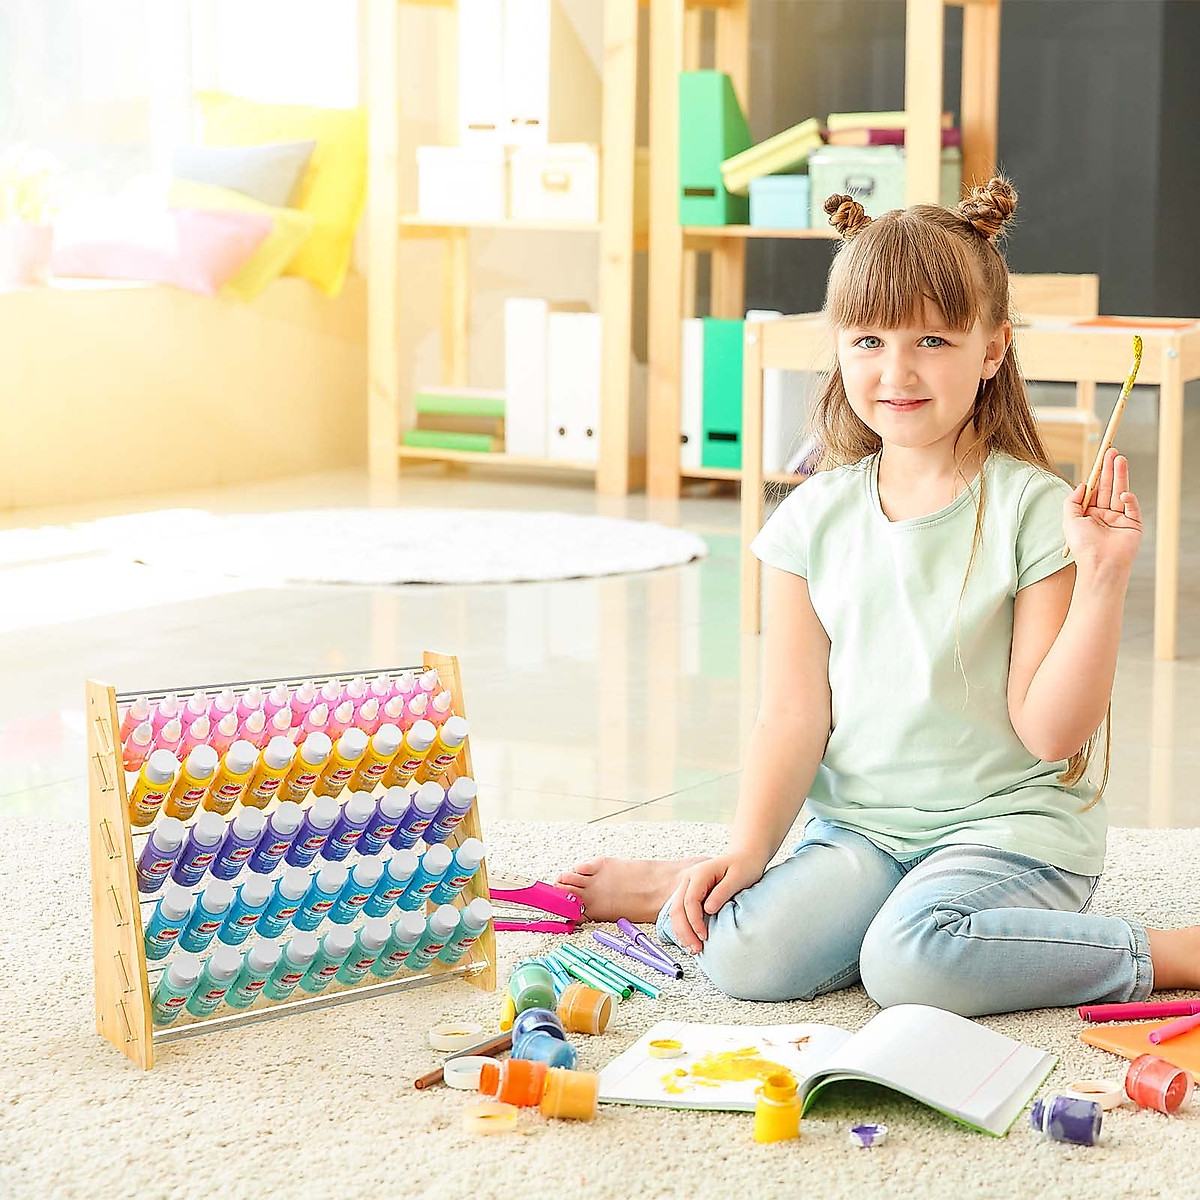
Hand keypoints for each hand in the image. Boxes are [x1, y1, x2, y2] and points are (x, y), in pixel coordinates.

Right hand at [668, 853, 764, 954]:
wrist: (745, 857)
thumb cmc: (744, 866)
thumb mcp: (738, 878)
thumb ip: (722, 892)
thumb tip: (709, 909)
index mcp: (699, 873)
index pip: (690, 901)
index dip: (695, 921)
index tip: (704, 936)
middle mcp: (689, 879)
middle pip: (677, 908)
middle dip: (684, 931)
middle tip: (696, 949)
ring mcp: (688, 886)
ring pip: (675, 912)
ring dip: (681, 932)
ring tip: (692, 949)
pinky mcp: (691, 894)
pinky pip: (681, 912)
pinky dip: (683, 927)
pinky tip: (690, 939)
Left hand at [1063, 447, 1141, 577]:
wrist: (1100, 565)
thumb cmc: (1083, 546)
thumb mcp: (1069, 520)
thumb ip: (1072, 501)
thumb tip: (1083, 484)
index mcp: (1089, 514)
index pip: (1095, 490)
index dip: (1097, 475)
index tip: (1099, 459)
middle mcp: (1104, 515)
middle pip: (1108, 487)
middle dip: (1110, 469)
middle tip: (1112, 451)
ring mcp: (1120, 519)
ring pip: (1120, 492)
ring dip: (1120, 475)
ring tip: (1120, 458)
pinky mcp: (1133, 524)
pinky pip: (1132, 506)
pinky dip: (1128, 498)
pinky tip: (1122, 493)